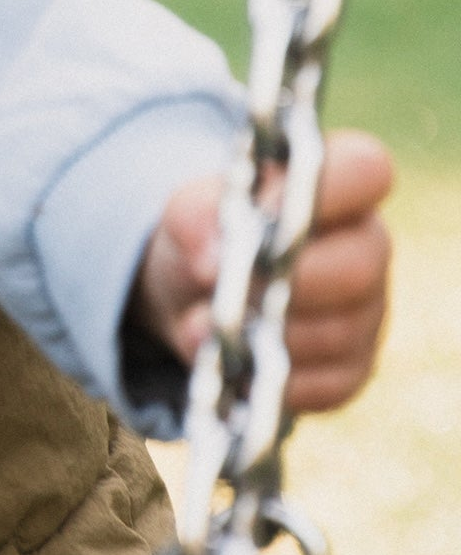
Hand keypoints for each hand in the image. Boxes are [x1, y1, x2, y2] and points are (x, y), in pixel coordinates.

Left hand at [134, 128, 392, 416]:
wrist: (197, 291)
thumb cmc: (209, 231)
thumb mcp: (187, 209)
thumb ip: (194, 216)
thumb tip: (208, 260)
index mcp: (340, 184)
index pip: (367, 170)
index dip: (320, 190)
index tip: (258, 210)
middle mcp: (367, 246)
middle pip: (359, 263)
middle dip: (289, 278)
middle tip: (228, 288)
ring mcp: (366, 312)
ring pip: (338, 330)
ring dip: (268, 333)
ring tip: (203, 328)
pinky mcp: (350, 370)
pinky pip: (326, 384)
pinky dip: (273, 377)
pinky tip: (234, 365)